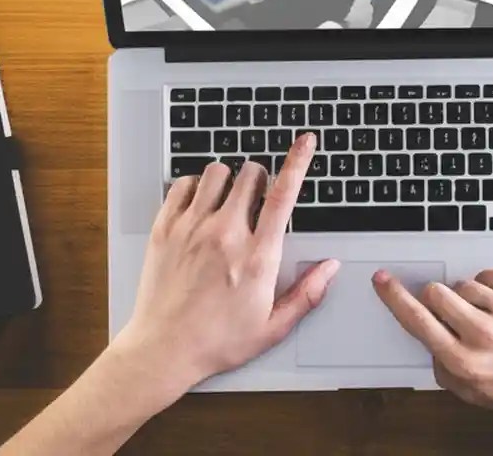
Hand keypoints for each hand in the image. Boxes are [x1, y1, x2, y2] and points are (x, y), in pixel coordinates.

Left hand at [113, 133, 338, 394]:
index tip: (305, 142)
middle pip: (250, 175)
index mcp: (257, 257)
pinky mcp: (165, 229)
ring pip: (216, 172)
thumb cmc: (217, 341)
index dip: (298, 162)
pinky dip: (195, 187)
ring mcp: (191, 228)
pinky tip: (199, 206)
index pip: (283, 196)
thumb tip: (330, 268)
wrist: (163, 350)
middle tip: (256, 199)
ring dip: (228, 179)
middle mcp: (225, 235)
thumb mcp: (272, 326)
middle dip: (259, 179)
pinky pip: (183, 185)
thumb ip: (306, 294)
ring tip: (227, 201)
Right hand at [372, 268, 492, 423]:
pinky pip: (490, 274)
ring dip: (469, 296)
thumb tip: (430, 342)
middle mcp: (484, 335)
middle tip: (454, 312)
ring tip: (491, 317)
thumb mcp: (480, 397)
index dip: (394, 297)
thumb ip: (447, 372)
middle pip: (436, 293)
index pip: (417, 321)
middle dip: (437, 299)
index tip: (383, 281)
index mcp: (466, 363)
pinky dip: (492, 287)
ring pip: (463, 284)